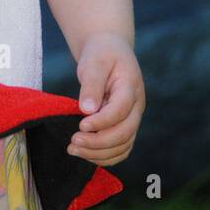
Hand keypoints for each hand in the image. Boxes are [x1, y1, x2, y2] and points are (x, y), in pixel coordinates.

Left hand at [67, 31, 144, 165]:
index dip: (102, 121)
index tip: (81, 125)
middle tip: (73, 141)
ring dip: (98, 153)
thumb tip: (87, 110)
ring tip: (73, 149)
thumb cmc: (101, 54)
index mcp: (131, 87)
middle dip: (98, 142)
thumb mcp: (94, 62)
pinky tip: (84, 153)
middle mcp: (136, 107)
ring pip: (122, 146)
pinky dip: (104, 156)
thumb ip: (92, 84)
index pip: (121, 110)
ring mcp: (132, 119)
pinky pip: (119, 150)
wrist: (110, 52)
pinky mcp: (125, 127)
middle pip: (124, 133)